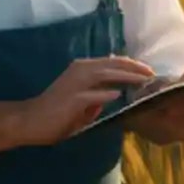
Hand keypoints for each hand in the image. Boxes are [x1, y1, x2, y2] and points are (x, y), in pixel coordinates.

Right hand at [16, 57, 154, 145]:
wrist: (30, 120)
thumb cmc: (56, 112)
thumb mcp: (82, 101)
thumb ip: (97, 95)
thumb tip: (114, 93)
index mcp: (83, 69)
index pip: (112, 62)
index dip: (131, 65)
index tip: (148, 71)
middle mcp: (80, 70)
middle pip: (113, 64)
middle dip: (134, 68)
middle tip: (152, 74)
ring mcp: (75, 84)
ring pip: (105, 74)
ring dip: (126, 76)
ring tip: (143, 81)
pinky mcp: (71, 99)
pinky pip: (92, 95)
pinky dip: (105, 94)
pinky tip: (118, 95)